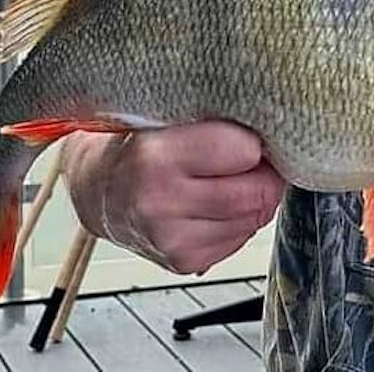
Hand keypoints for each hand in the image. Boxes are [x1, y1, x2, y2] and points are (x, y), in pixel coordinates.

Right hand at [60, 121, 285, 274]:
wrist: (99, 187)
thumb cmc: (139, 142)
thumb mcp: (167, 112)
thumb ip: (215, 114)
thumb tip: (274, 122)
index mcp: (156, 156)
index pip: (246, 150)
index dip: (254, 138)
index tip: (247, 130)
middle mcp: (161, 203)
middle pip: (257, 192)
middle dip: (264, 172)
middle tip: (251, 156)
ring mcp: (172, 239)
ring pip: (254, 219)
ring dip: (253, 198)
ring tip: (227, 177)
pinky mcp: (183, 262)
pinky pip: (240, 239)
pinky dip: (237, 220)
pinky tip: (213, 202)